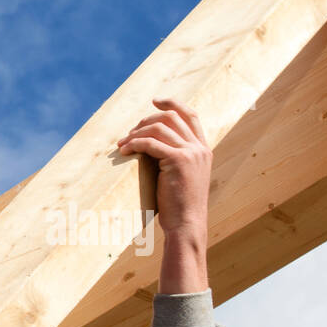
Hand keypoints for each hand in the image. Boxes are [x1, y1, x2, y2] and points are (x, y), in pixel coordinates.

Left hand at [116, 97, 210, 237]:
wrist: (187, 225)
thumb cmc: (180, 206)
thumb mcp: (184, 177)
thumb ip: (176, 158)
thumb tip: (153, 145)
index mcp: (204, 149)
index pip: (191, 115)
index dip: (172, 103)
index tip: (155, 101)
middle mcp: (200, 148)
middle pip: (171, 117)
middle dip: (146, 120)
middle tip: (130, 132)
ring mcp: (191, 153)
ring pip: (159, 128)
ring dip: (136, 133)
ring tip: (122, 144)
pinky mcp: (178, 161)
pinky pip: (151, 144)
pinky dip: (135, 144)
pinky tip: (124, 151)